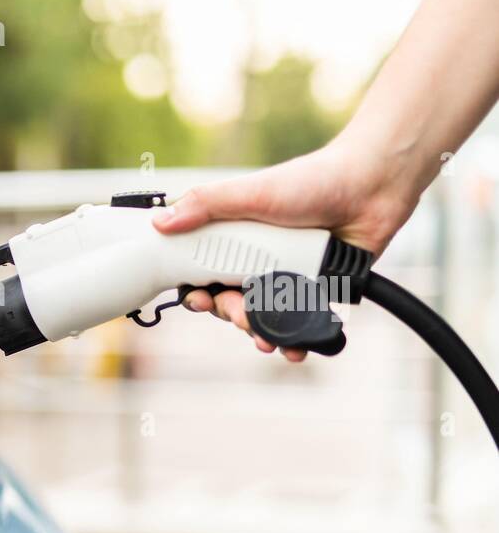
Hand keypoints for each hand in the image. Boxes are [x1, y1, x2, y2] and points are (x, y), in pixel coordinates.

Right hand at [152, 142, 418, 361]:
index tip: (198, 300)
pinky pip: (302, 324)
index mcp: (237, 241)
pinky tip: (294, 350)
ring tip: (266, 339)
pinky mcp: (318, 291)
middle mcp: (260, 262)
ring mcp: (289, 279)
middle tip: (240, 314)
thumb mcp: (251, 192)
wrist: (372, 186)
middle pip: (233, 303)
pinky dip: (296, 341)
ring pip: (265, 319)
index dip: (198, 293)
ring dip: (260, 335)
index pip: (206, 275)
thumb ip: (206, 205)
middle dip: (232, 316)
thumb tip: (161, 222)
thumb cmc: (311, 181)